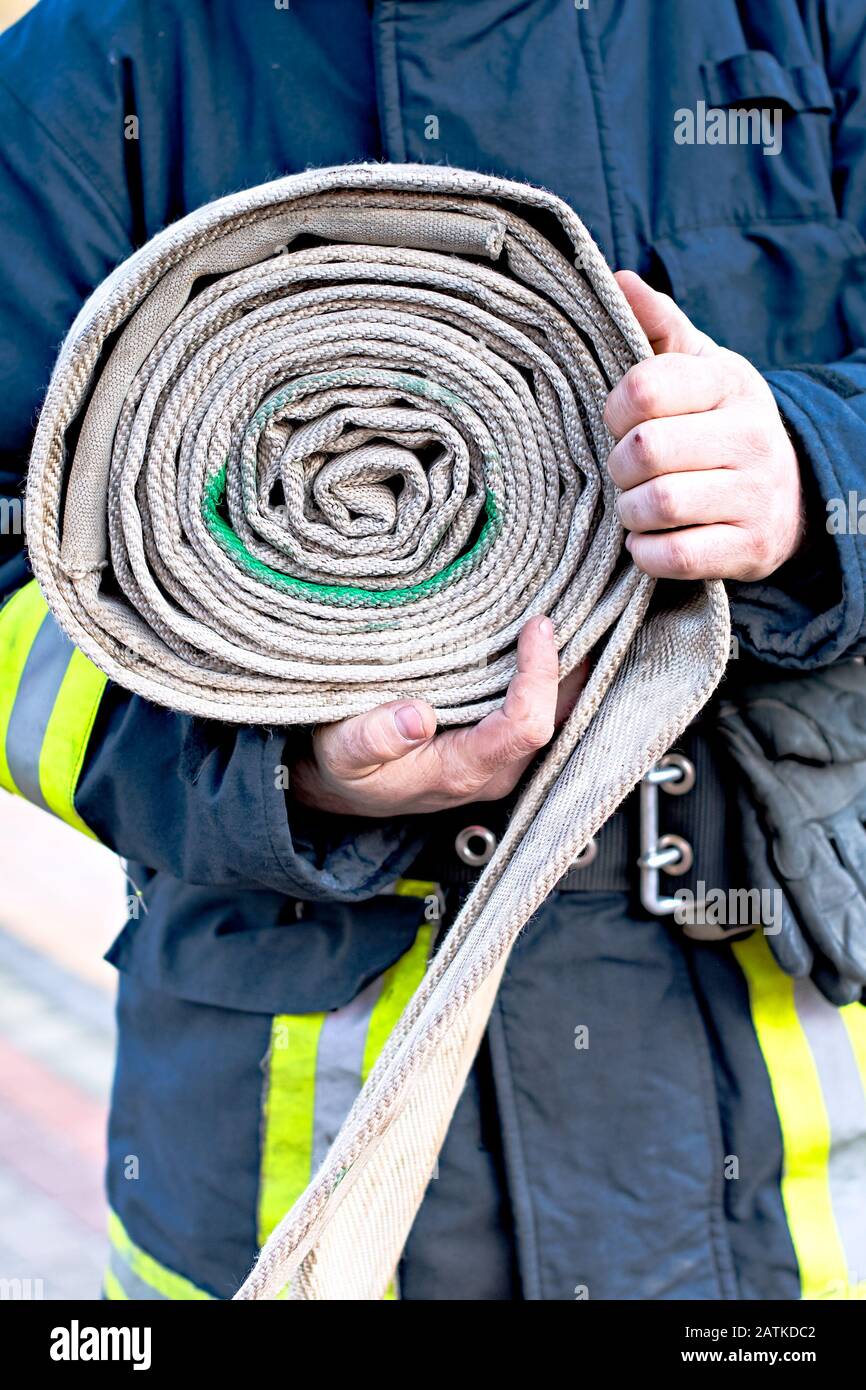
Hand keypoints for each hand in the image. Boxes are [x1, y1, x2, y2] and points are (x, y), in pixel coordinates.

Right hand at [291, 616, 585, 816]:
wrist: (346, 789)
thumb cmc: (345, 770)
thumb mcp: (341, 754)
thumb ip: (372, 740)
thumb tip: (414, 717)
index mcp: (463, 770)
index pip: (526, 726)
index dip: (539, 676)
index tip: (536, 627)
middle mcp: (495, 770)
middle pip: (556, 717)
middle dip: (565, 665)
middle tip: (566, 606)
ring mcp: (502, 760)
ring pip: (556, 714)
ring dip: (562, 669)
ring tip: (566, 615)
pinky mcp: (500, 747)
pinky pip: (539, 709)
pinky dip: (548, 676)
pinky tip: (546, 642)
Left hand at [604, 271, 805, 580]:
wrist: (790, 492)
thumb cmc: (719, 422)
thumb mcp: (699, 367)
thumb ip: (658, 325)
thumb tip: (618, 279)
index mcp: (729, 383)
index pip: (645, 387)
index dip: (614, 409)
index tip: (618, 421)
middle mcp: (750, 436)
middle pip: (647, 450)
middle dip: (619, 466)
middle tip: (625, 470)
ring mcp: (755, 496)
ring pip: (661, 506)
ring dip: (630, 512)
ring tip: (636, 505)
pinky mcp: (750, 548)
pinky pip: (677, 556)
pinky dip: (646, 553)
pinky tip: (648, 540)